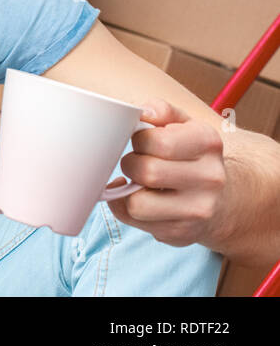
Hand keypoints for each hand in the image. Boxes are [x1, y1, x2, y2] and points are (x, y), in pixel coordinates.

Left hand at [105, 98, 227, 246]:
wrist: (220, 199)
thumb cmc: (189, 156)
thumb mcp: (183, 125)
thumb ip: (162, 111)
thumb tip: (143, 111)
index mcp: (208, 143)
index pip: (158, 141)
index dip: (139, 140)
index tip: (143, 142)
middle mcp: (210, 178)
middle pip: (146, 172)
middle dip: (131, 164)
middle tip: (138, 163)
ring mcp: (198, 210)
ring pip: (136, 204)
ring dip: (128, 190)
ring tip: (139, 183)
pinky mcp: (181, 234)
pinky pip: (133, 220)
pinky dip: (126, 207)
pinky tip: (141, 198)